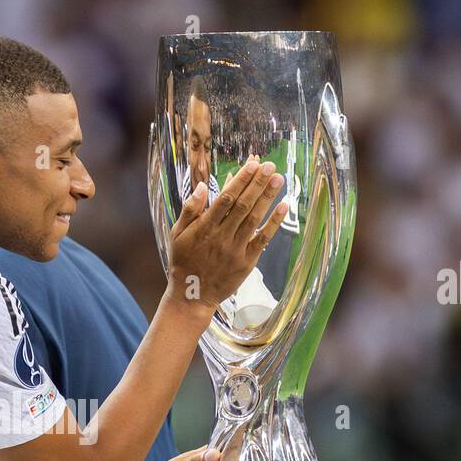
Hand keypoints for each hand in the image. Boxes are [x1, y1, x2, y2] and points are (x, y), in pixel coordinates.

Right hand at [165, 158, 287, 316]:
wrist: (192, 295)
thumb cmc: (183, 261)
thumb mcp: (177, 234)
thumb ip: (190, 210)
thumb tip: (203, 186)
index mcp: (204, 227)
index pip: (225, 199)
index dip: (240, 181)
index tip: (252, 165)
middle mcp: (221, 236)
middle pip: (242, 205)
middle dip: (257, 184)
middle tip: (269, 166)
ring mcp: (235, 249)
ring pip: (254, 218)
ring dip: (267, 198)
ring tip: (278, 179)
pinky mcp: (246, 261)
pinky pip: (262, 239)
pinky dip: (274, 222)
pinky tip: (283, 206)